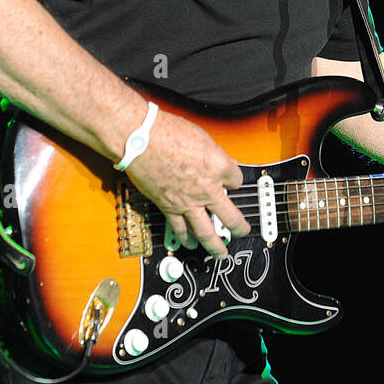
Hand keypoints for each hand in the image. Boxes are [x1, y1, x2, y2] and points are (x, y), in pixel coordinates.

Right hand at [122, 109, 250, 256]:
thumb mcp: (201, 137)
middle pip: (231, 216)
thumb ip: (214, 154)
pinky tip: (190, 244)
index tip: (232, 182)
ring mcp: (188, 201)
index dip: (235, 181)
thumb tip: (222, 161)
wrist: (139, 140)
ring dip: (215, 245)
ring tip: (220, 252)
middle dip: (239, 226)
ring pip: (207, 232)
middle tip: (243, 231)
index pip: (237, 180)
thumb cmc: (167, 132)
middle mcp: (208, 188)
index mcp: (219, 166)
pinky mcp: (168, 207)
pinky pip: (180, 229)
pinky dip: (185, 238)